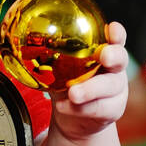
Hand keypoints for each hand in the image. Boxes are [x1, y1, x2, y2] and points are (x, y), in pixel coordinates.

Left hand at [48, 21, 128, 142]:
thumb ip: (52, 54)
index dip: (116, 33)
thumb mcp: (60, 66)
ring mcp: (116, 90)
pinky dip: (77, 108)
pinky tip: (63, 106)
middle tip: (104, 56)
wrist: (73, 117)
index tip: (111, 28)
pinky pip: (96, 108)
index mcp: (105, 51)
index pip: (115, 38)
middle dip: (113, 56)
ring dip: (90, 89)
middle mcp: (115, 68)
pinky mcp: (112, 110)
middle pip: (120, 59)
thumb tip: (26, 37)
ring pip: (109, 87)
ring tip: (73, 94)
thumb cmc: (68, 82)